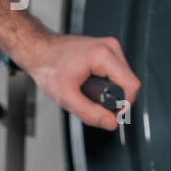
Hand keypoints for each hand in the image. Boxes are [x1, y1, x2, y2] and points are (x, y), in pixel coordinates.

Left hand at [23, 32, 140, 130]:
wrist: (39, 50)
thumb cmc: (48, 66)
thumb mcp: (66, 96)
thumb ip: (90, 113)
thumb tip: (111, 123)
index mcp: (103, 55)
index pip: (131, 86)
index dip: (123, 106)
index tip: (107, 114)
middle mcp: (111, 47)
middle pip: (129, 84)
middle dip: (114, 100)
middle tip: (92, 103)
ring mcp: (110, 47)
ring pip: (124, 80)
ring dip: (110, 92)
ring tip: (88, 93)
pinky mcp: (107, 51)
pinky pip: (116, 74)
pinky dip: (106, 84)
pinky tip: (90, 86)